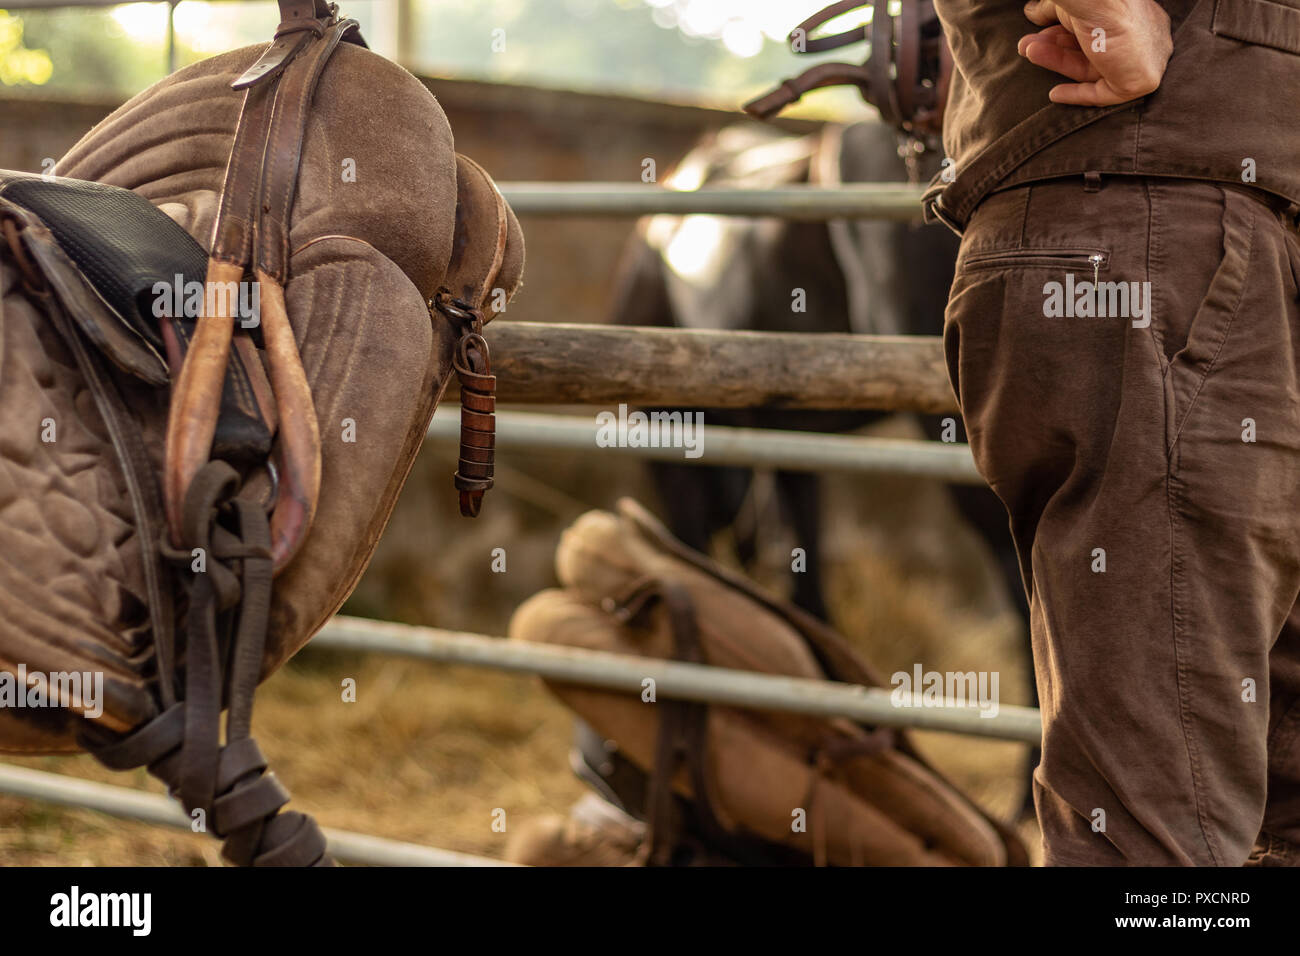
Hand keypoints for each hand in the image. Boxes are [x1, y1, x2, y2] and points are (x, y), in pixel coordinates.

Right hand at [1018, 0, 1171, 105]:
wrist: (1103, 3)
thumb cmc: (1094, 0)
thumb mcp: (1070, 5)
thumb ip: (1052, 10)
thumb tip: (1031, 12)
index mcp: (1137, 14)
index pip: (1101, 33)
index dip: (1067, 35)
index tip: (1041, 36)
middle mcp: (1145, 36)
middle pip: (1093, 51)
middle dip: (1057, 48)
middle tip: (1028, 46)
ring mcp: (1147, 60)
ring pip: (1095, 69)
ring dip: (1059, 64)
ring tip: (1029, 53)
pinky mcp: (1143, 81)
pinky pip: (1106, 95)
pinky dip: (1078, 95)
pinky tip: (1055, 93)